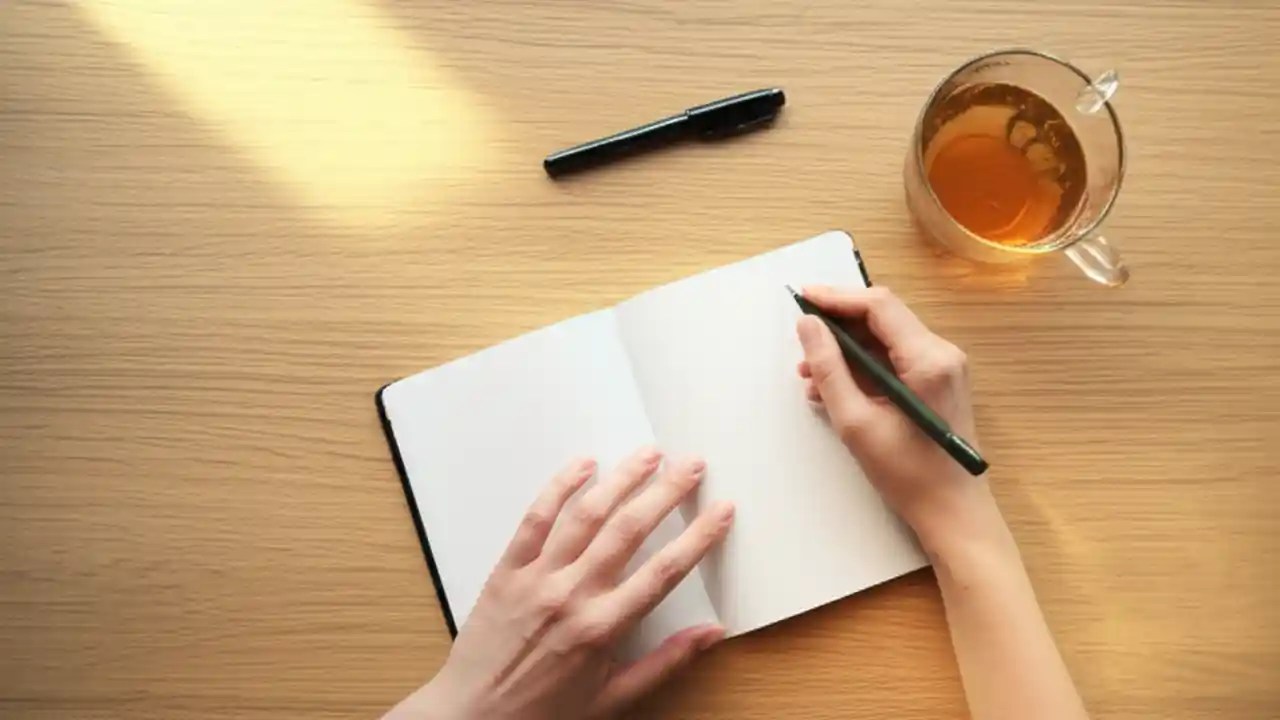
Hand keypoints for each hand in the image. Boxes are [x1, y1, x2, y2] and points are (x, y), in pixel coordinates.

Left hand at [384, 448, 734, 719]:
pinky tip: (583, 465)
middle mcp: (571, 595)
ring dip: (620, 479)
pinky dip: (559, 487)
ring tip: (648, 454)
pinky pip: (535, 519)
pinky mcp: (507, 570)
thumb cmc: (544, 712)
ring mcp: (536, 578)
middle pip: (629, 530)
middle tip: (692, 465)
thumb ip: (666, 662)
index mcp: (602, 628)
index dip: (698, 537)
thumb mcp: (614, 698)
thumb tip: (712, 633)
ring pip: (585, 515)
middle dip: (666, 492)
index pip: (664, 571)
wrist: (473, 716)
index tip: (721, 510)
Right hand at [794, 286, 991, 546]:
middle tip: (801, 339)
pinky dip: (863, 366)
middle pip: (883, 318)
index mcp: (929, 360)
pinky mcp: (938, 381)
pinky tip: (834, 387)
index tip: (802, 298)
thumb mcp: (856, 422)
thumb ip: (829, 369)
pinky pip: (894, 359)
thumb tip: (808, 327)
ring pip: (886, 339)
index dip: (837, 297)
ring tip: (810, 374)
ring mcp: (944, 367)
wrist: (952, 511)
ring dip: (847, 349)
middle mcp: (942, 354)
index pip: (879, 306)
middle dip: (838, 325)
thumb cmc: (908, 474)